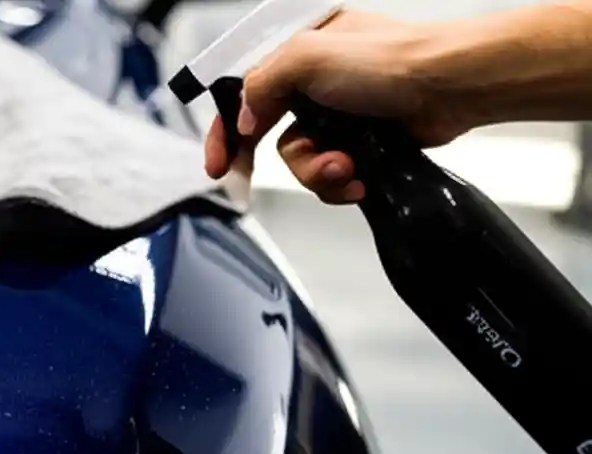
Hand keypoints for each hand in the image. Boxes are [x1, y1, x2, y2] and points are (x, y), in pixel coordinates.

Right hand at [203, 10, 470, 203]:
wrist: (453, 86)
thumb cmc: (393, 60)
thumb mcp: (307, 56)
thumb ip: (261, 84)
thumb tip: (245, 119)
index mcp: (296, 53)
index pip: (243, 94)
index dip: (225, 131)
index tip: (218, 164)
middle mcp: (314, 83)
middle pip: (268, 136)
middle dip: (272, 161)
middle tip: (253, 182)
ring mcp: (338, 115)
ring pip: (301, 160)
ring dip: (316, 171)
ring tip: (343, 167)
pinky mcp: (361, 143)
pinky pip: (331, 174)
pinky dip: (341, 181)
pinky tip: (359, 177)